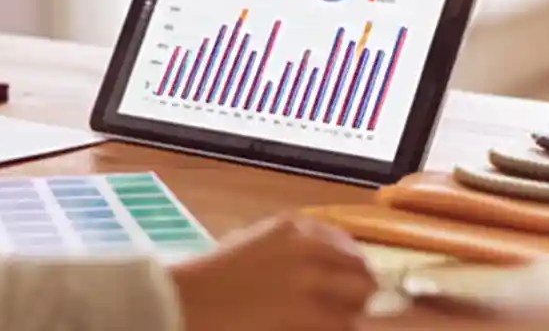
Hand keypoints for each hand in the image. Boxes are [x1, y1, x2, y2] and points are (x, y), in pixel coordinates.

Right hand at [171, 216, 376, 330]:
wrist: (185, 301)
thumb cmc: (210, 278)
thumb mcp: (249, 245)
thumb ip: (286, 248)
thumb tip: (322, 267)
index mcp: (291, 227)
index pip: (346, 244)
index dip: (351, 267)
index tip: (346, 282)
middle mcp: (307, 247)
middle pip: (362, 271)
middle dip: (358, 293)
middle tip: (344, 310)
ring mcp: (310, 280)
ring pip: (360, 300)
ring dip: (350, 314)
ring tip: (330, 323)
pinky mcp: (308, 312)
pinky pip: (345, 324)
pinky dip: (338, 328)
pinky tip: (318, 329)